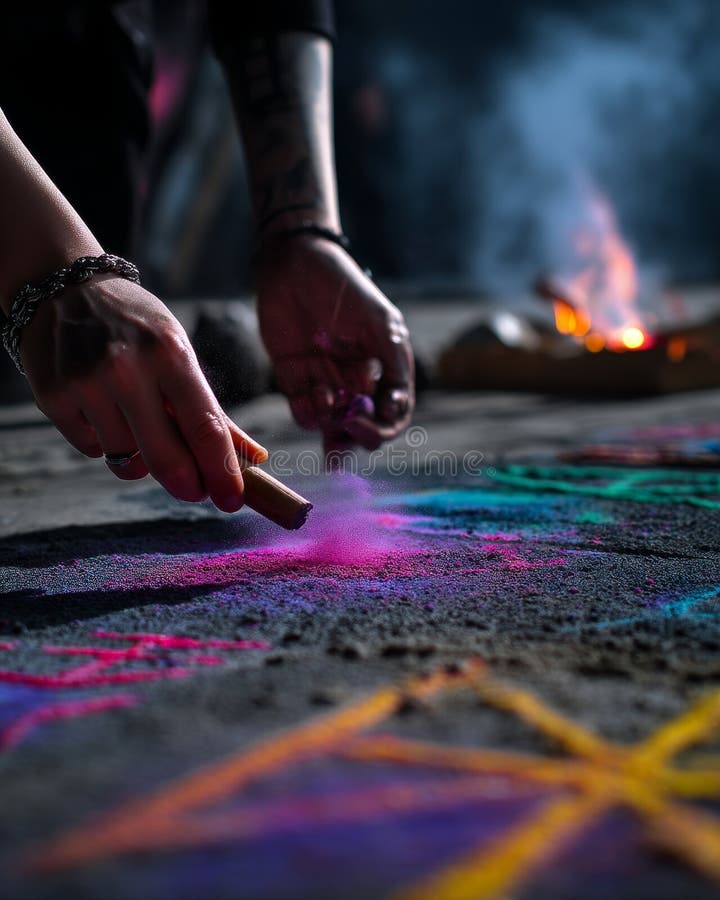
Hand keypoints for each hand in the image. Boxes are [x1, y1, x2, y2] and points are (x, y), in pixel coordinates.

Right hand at [20, 275, 266, 510]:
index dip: (222, 472)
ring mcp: (88, 383)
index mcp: (171, 353)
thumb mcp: (179, 351)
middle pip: (167, 458)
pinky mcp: (55, 396)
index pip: (205, 427)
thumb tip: (253, 459)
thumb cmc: (137, 327)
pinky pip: (92, 449)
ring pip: (126, 460)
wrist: (64, 287)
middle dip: (188, 485)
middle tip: (196, 491)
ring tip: (134, 418)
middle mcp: (128, 369)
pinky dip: (102, 440)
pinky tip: (100, 407)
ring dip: (138, 455)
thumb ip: (210, 410)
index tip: (233, 501)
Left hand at [255, 235, 414, 454]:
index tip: (368, 420)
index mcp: (384, 370)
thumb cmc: (345, 289)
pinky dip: (308, 414)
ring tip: (325, 399)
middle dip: (356, 436)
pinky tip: (312, 396)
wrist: (296, 265)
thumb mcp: (379, 325)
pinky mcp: (296, 380)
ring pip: (332, 425)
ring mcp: (326, 382)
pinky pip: (304, 412)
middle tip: (345, 428)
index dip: (383, 428)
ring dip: (330, 423)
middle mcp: (356, 382)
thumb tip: (397, 410)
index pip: (392, 416)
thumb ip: (393, 367)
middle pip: (362, 428)